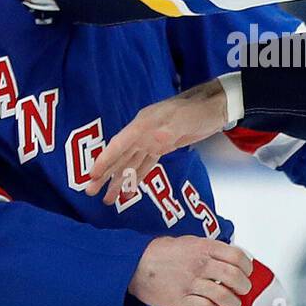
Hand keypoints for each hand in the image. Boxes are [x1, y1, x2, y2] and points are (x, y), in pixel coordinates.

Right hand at [87, 78, 229, 205]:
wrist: (215, 106)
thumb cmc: (196, 111)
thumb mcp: (179, 120)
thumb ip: (164, 133)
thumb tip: (149, 145)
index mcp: (143, 125)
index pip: (119, 145)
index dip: (105, 160)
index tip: (92, 176)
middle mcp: (143, 133)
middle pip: (120, 156)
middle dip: (105, 175)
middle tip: (90, 192)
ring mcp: (152, 140)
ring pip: (131, 163)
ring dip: (119, 180)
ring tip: (108, 199)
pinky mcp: (162, 146)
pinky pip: (145, 164)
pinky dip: (137, 177)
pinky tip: (130, 190)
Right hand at [129, 235, 254, 305]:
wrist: (133, 264)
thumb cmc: (159, 252)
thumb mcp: (188, 241)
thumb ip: (209, 248)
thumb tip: (228, 257)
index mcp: (204, 247)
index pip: (237, 256)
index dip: (247, 267)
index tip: (247, 272)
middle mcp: (200, 264)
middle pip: (234, 277)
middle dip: (244, 286)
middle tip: (242, 289)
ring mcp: (191, 283)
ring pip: (223, 296)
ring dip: (233, 302)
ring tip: (232, 304)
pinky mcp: (181, 299)